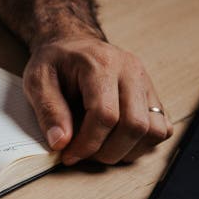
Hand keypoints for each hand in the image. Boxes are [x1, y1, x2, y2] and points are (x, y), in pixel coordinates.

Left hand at [22, 35, 172, 164]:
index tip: (69, 155)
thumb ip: (48, 110)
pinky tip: (116, 142)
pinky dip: (141, 144)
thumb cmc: (55, 62)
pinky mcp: (151, 95)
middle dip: (106, 152)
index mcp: (102, 64)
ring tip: (99, 150)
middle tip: (83, 155)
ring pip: (154, 130)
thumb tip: (60, 142)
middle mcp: (130, 71)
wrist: (72, 43)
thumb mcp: (37, 81)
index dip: (87, 144)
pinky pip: (161, 128)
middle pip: (134, 126)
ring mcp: (145, 82)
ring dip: (126, 151)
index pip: (105, 115)